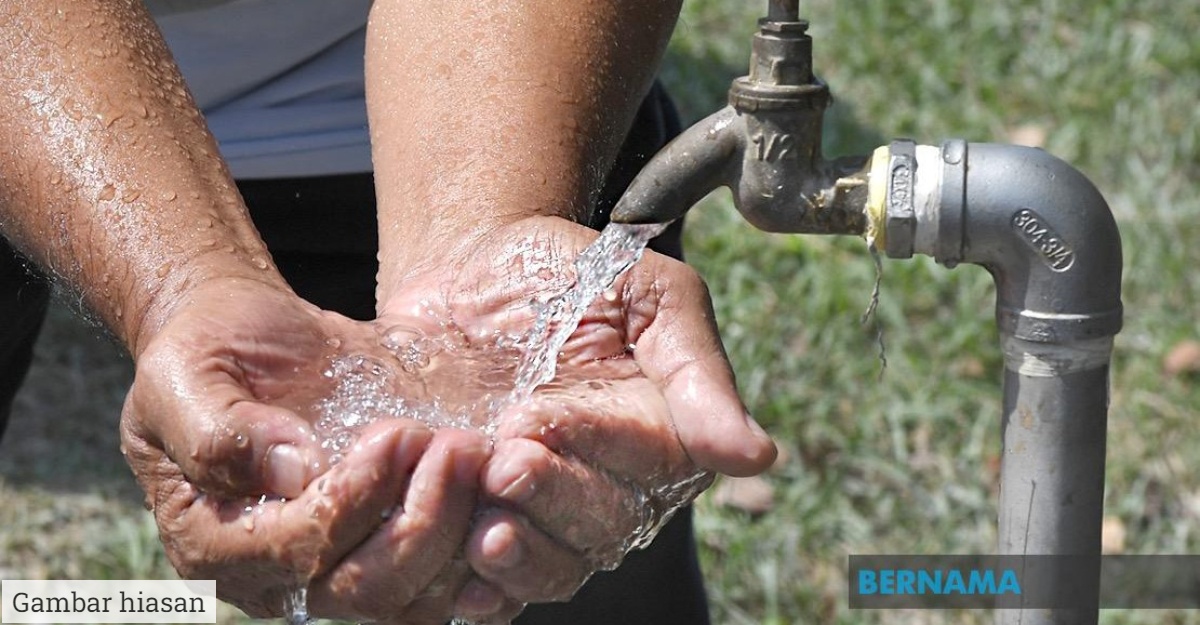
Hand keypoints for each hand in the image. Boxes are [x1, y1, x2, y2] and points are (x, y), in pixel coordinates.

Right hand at [119, 279, 504, 620]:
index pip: (300, 553)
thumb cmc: (209, 352)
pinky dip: (480, 544)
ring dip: (461, 529)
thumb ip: (221, 431)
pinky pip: (444, 581)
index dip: (356, 500)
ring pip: (417, 597)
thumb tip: (294, 470)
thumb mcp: (185, 376)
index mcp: (216, 544)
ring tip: (478, 452)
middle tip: (457, 444)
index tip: (395, 432)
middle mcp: (277, 577)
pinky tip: (496, 485)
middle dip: (424, 519)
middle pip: (369, 589)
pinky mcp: (387, 549)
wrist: (251, 338)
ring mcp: (337, 569)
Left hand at [376, 216, 776, 619]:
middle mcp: (615, 486)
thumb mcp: (646, 293)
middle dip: (552, 501)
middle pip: (604, 525)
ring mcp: (552, 512)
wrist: (473, 270)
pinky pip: (502, 587)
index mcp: (664, 433)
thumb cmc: (569, 274)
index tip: (533, 420)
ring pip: (558, 566)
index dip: (595, 447)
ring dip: (522, 561)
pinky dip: (487, 595)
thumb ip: (695, 369)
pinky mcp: (492, 523)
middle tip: (502, 465)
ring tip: (485, 536)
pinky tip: (464, 590)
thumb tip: (756, 457)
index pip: (649, 462)